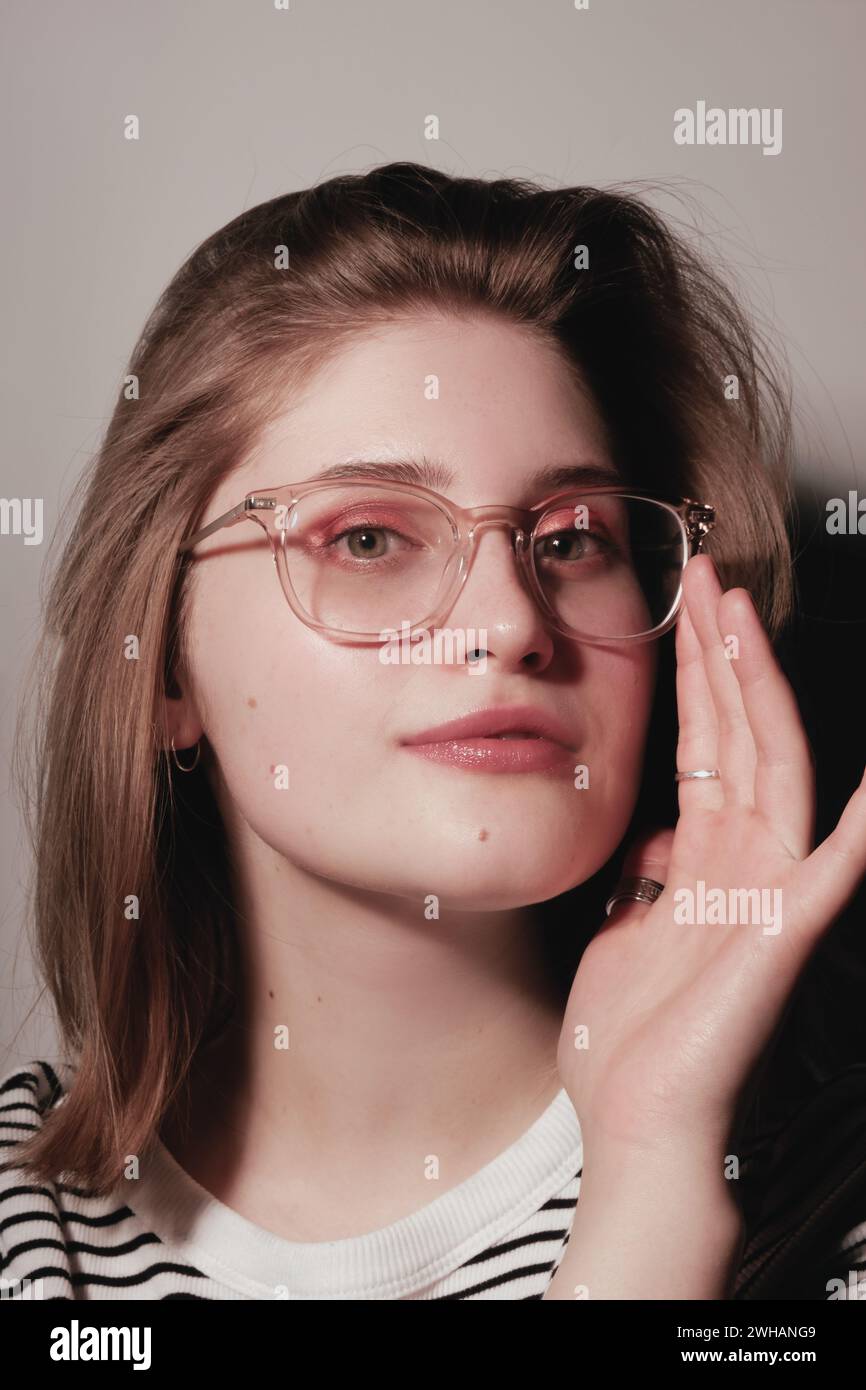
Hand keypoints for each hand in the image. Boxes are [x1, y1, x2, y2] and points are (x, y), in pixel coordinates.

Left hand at [556, 553, 865, 1154]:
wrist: (634, 1125)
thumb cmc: (629, 1043)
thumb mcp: (624, 932)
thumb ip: (646, 876)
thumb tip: (653, 833)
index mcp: (703, 863)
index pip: (707, 747)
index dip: (697, 677)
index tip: (680, 612)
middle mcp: (742, 865)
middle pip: (740, 738)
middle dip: (722, 655)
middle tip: (706, 580)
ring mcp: (767, 893)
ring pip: (772, 768)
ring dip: (757, 689)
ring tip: (739, 617)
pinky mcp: (782, 933)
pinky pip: (832, 866)